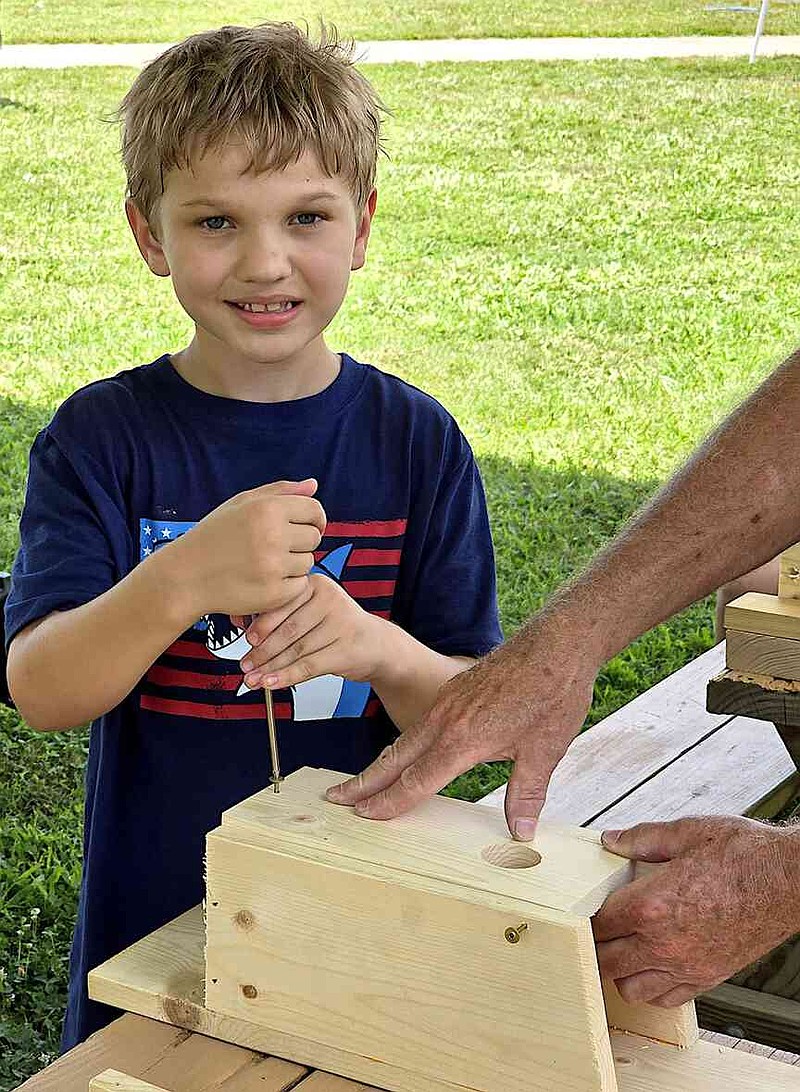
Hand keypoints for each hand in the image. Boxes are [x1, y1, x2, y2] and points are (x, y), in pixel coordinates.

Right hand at [175, 479, 325, 616]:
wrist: (186, 577)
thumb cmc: (214, 536)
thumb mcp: (241, 503)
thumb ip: (280, 491)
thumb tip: (313, 485)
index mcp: (266, 509)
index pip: (315, 510)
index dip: (314, 518)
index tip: (304, 526)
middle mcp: (272, 536)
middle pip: (314, 537)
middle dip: (300, 541)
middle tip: (275, 546)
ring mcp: (274, 567)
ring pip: (308, 562)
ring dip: (293, 564)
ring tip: (265, 563)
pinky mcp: (274, 593)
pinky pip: (300, 586)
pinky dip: (287, 585)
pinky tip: (265, 579)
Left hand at [238, 573, 383, 688]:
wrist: (376, 644)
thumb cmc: (337, 626)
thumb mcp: (312, 612)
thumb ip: (282, 615)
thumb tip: (243, 628)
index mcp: (317, 584)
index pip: (283, 604)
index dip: (261, 625)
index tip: (246, 640)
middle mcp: (331, 599)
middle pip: (288, 629)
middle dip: (262, 651)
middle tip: (246, 664)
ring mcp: (341, 624)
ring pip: (296, 650)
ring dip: (271, 667)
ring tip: (254, 678)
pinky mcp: (346, 650)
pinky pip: (309, 665)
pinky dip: (286, 676)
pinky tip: (272, 682)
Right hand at [325, 618, 596, 840]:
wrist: (556, 643)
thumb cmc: (552, 693)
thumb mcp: (544, 751)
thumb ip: (526, 793)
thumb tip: (521, 833)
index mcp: (463, 740)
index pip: (416, 780)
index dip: (389, 802)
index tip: (363, 815)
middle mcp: (446, 720)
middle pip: (395, 758)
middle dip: (364, 782)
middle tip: (334, 798)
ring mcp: (448, 702)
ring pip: (406, 739)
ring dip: (381, 763)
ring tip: (360, 781)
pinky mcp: (456, 690)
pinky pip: (421, 724)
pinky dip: (404, 744)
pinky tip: (407, 752)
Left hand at [593, 816, 799, 1006]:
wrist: (788, 880)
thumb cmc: (744, 855)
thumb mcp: (686, 832)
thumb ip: (642, 838)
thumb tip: (611, 840)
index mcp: (651, 904)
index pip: (599, 922)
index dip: (585, 915)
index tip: (583, 908)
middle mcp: (663, 942)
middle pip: (606, 960)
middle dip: (594, 946)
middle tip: (594, 930)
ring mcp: (685, 965)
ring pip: (631, 988)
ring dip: (619, 971)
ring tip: (620, 949)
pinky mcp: (707, 977)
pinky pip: (666, 998)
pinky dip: (651, 988)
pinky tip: (651, 966)